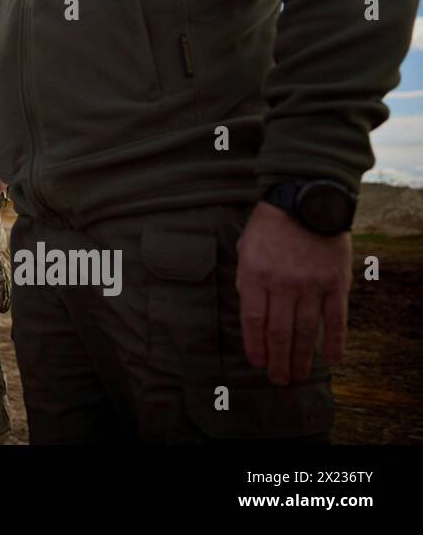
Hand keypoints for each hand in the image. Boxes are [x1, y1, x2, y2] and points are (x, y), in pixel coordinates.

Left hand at [236, 201, 351, 384]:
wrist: (306, 201)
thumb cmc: (270, 225)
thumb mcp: (245, 248)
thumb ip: (246, 280)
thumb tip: (251, 314)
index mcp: (256, 274)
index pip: (253, 320)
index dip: (255, 345)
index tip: (257, 363)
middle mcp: (283, 284)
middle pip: (279, 332)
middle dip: (278, 360)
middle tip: (278, 380)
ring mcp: (311, 285)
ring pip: (306, 331)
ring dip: (302, 358)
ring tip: (297, 375)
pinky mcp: (336, 283)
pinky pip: (336, 319)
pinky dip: (335, 342)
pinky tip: (332, 360)